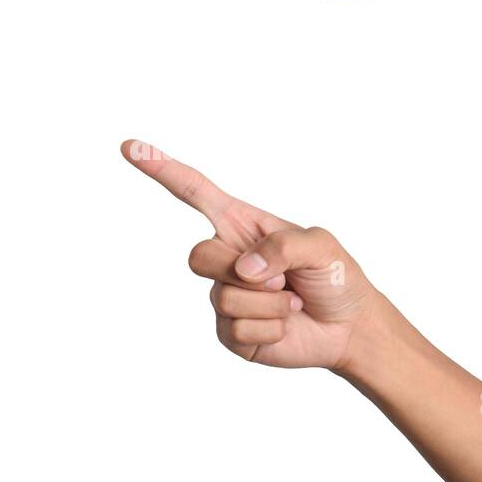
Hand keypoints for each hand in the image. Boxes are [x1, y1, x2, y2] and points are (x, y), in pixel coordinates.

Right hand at [121, 139, 378, 369]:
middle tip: (282, 279)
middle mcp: (226, 257)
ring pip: (224, 297)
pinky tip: (286, 324)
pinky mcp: (231, 333)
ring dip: (269, 304)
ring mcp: (225, 295)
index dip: (160, 168)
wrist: (350, 328)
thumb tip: (243, 270)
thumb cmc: (335, 276)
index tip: (130, 148)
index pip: (192, 192)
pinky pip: (236, 330)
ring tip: (293, 301)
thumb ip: (283, 246)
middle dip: (239, 271)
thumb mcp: (321, 245)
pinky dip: (271, 328)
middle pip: (198, 257)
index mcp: (240, 224)